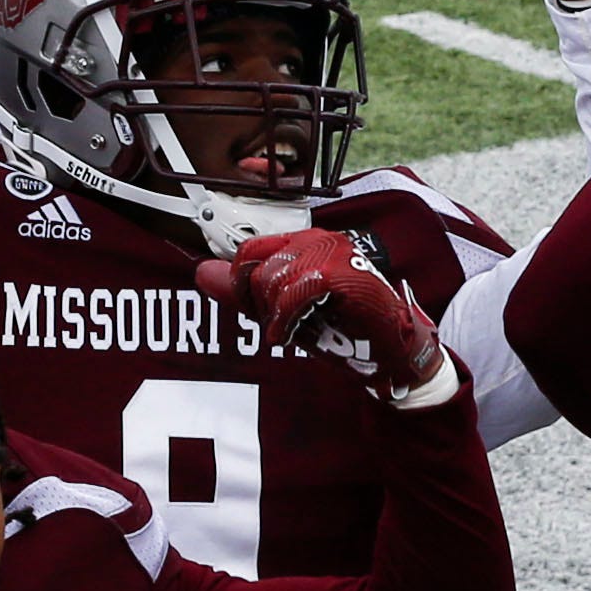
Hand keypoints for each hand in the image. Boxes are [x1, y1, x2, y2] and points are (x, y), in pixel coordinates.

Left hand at [192, 228, 444, 395]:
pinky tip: (297, 334)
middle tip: (282, 324)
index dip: (243, 285)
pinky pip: (293, 292)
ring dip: (276, 315)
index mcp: (302, 242)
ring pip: (270, 279)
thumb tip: (200, 271)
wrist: (390, 352)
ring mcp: (330, 250)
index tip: (263, 313)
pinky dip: (288, 320)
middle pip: (252, 263)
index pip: (248, 249)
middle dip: (257, 302)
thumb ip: (244, 291)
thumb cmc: (342, 330)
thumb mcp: (283, 311)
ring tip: (297, 330)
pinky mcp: (340, 271)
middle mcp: (315, 238)